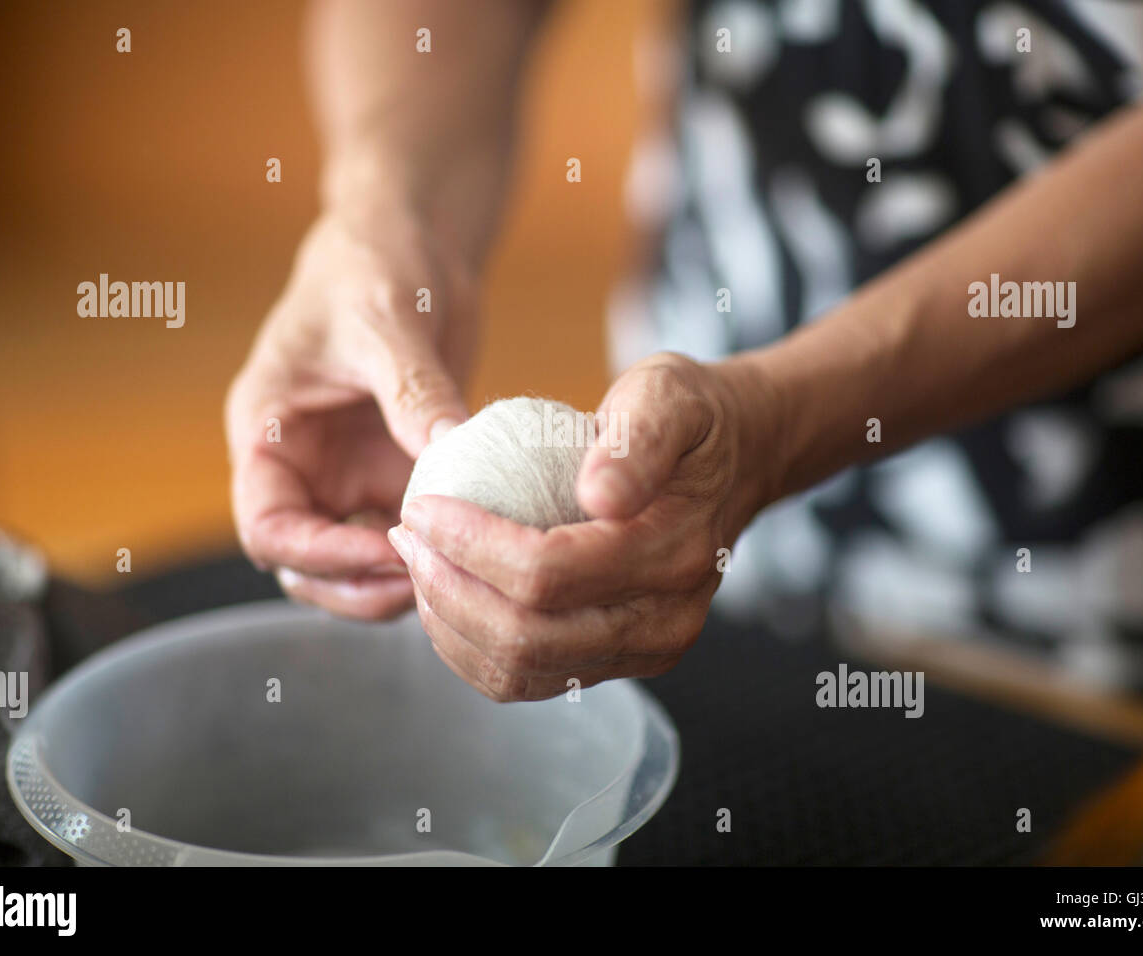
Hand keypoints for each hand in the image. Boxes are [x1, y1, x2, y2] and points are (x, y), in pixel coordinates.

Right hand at [226, 210, 477, 618]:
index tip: (386, 553)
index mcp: (267, 433)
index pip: (268, 527)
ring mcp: (350, 477)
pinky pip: (408, 533)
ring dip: (398, 582)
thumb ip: (413, 391)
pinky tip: (479, 544)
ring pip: (356, 566)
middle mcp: (302, 467)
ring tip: (457, 572)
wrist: (413, 242)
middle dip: (360, 587)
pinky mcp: (397, 474)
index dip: (319, 556)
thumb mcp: (387, 319)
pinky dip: (436, 550)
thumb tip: (450, 455)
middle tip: (430, 581)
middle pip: (307, 568)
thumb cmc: (372, 263)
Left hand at [387, 352, 780, 699]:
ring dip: (450, 626)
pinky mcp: (619, 663)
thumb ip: (637, 440)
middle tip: (407, 536)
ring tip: (416, 564)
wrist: (735, 462)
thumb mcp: (668, 396)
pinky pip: (529, 678)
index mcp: (672, 556)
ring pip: (519, 672)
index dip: (470, 546)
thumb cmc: (690, 420)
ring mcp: (643, 652)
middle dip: (446, 591)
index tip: (422, 504)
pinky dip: (472, 647)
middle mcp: (663, 622)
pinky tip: (445, 596)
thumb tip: (597, 494)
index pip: (547, 574)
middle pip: (526, 637)